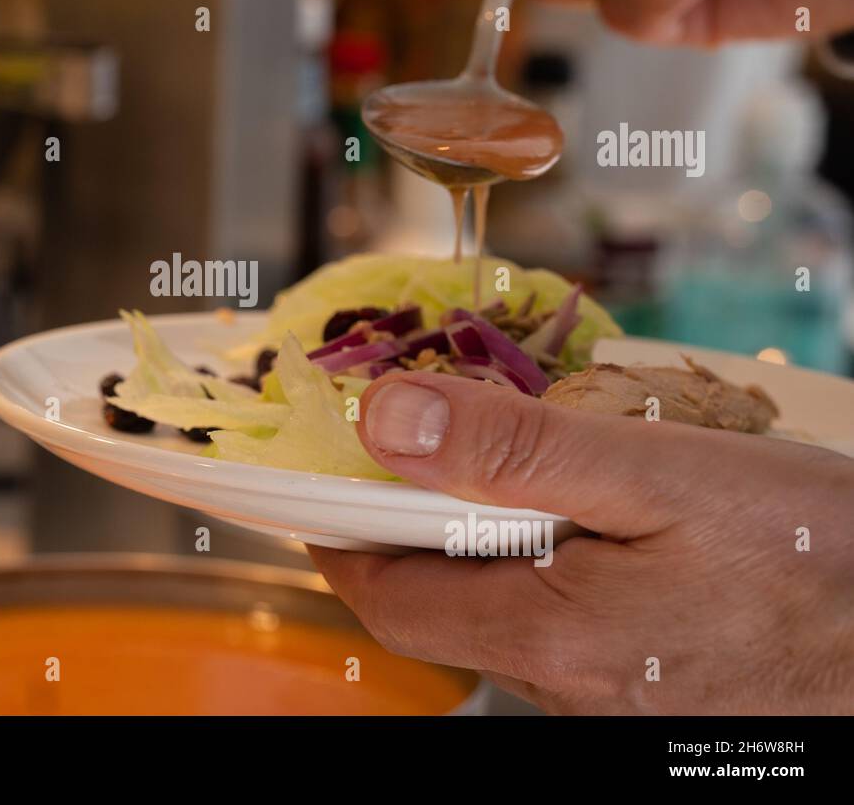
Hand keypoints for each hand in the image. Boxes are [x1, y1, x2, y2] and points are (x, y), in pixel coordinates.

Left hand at [308, 371, 853, 713]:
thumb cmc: (817, 558)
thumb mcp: (658, 472)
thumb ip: (514, 449)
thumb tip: (389, 419)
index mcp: (548, 636)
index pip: (387, 593)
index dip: (339, 536)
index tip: (316, 483)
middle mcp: (568, 688)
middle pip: (440, 606)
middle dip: (409, 531)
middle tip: (410, 452)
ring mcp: (613, 700)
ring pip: (503, 616)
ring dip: (482, 546)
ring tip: (508, 468)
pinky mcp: (654, 694)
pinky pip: (565, 631)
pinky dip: (545, 570)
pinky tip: (590, 521)